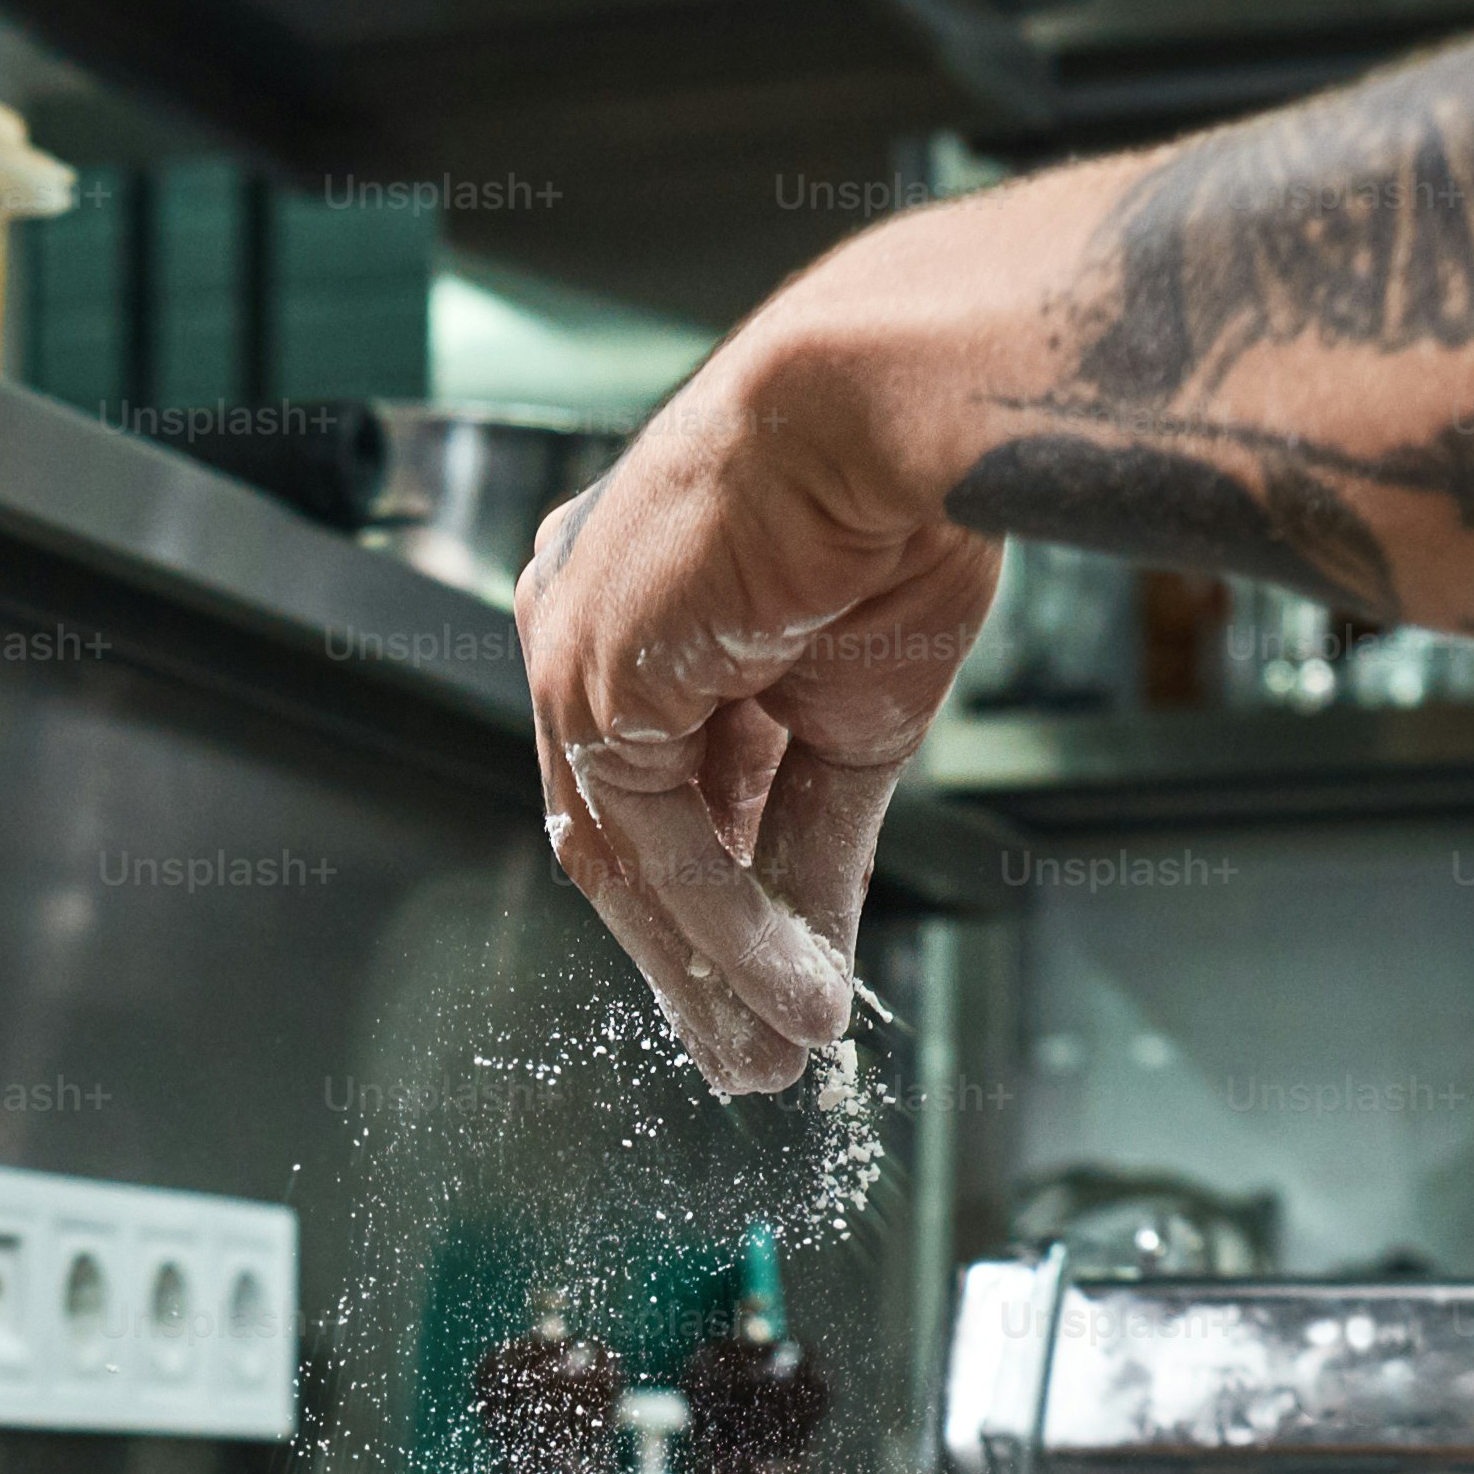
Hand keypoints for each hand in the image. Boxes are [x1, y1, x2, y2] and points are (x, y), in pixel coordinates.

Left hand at [514, 226, 1019, 1094]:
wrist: (888, 414)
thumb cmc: (897, 508)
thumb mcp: (861, 713)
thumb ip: (819, 836)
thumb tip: (818, 955)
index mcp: (650, 613)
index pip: (673, 793)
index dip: (722, 905)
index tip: (768, 987)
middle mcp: (592, 631)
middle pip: (639, 842)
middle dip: (698, 966)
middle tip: (749, 1059)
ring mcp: (576, 654)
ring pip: (642, 860)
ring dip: (711, 974)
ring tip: (772, 1058)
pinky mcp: (588, 684)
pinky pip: (662, 846)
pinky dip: (725, 932)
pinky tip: (787, 992)